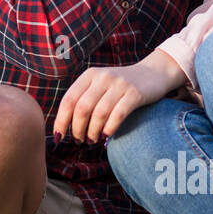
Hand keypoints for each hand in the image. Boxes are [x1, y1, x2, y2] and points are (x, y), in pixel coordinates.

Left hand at [55, 49, 186, 143]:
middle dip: (77, 129)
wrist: (153, 73)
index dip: (61, 120)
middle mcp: (102, 78)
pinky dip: (109, 129)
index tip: (59, 136)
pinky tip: (106, 136)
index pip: (69, 100)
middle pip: (82, 108)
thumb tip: (65, 126)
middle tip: (79, 140)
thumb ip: (84, 98)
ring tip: (91, 141)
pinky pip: (118, 115)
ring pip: (99, 113)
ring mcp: (119, 85)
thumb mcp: (100, 85)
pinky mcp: (135, 94)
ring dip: (92, 132)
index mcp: (89, 75)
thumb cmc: (120, 86)